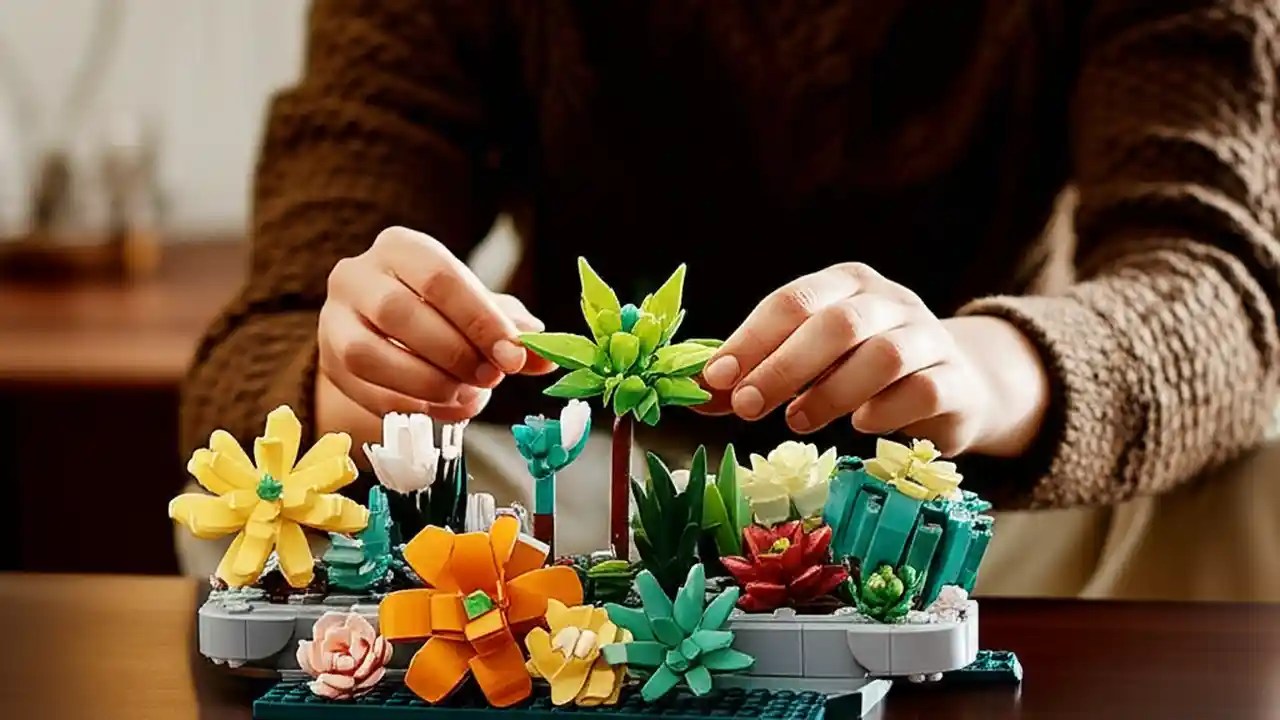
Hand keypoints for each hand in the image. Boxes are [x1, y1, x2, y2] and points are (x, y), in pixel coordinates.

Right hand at [318, 226, 553, 421]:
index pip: (440, 278)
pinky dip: (410, 405)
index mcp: (400, 247)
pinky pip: (365, 390)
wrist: (383, 330)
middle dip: (455, 353)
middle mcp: (356, 275)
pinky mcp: (328, 362)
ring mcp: (333, 319)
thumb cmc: (439, 312)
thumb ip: (511, 329)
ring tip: (467, 394)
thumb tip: (545, 356)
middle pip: (401, 313)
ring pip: (371, 354)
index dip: (480, 320)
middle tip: (492, 377)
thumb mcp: (477, 309)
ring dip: (428, 383)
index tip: (514, 355)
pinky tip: (443, 407)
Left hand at [698, 263, 1047, 456]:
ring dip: (832, 391)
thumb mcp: (809, 364)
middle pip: (837, 323)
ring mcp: (929, 337)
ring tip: (797, 422)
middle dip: (785, 366)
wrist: (954, 386)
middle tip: (747, 407)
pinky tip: (861, 425)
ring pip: (884, 354)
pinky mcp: (957, 381)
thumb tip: (694, 396)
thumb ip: (755, 375)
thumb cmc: (862, 370)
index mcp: (845, 284)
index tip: (716, 379)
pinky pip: (923, 390)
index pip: (793, 301)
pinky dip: (886, 410)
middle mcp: (889, 301)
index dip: (751, 340)